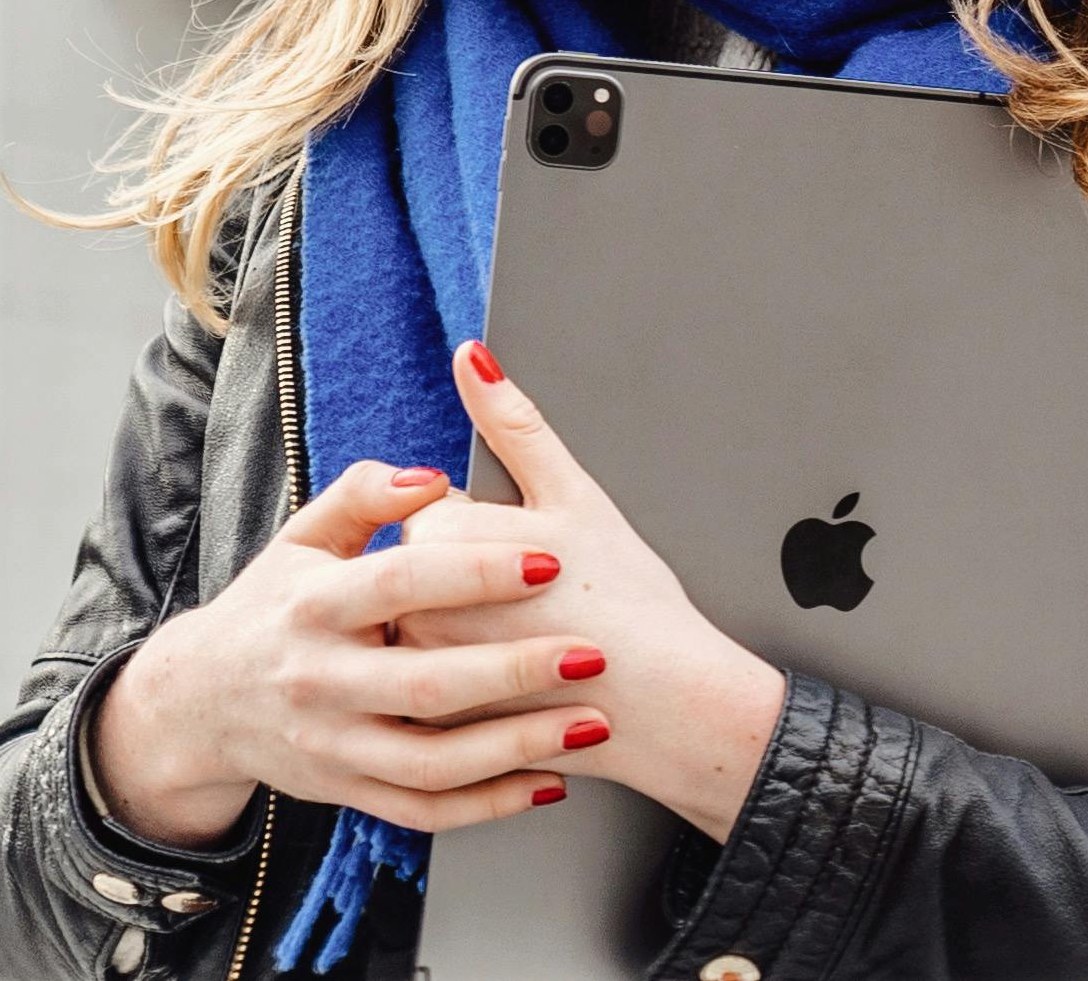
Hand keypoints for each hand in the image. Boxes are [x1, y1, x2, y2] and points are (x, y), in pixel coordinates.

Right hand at [90, 457, 609, 847]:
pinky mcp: (346, 791)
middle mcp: (320, 682)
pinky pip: (424, 810)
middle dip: (516, 670)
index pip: (399, 585)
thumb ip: (365, 495)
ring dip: (519, 748)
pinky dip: (489, 805)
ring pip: (432, 764)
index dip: (475, 572)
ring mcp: (333, 746)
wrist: (200, 700)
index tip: (548, 560)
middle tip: (590, 651)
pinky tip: (548, 780)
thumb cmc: (273, 605)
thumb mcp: (302, 538)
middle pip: (425, 686)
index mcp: (312, 606)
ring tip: (589, 724)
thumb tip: (431, 477)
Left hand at [399, 340, 791, 842]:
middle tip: (542, 601)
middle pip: (424, 576)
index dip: (493, 533)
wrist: (672, 706)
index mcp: (440, 541)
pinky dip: (467, 692)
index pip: (433, 514)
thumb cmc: (631, 601)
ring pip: (428, 634)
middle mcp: (415, 612)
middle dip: (474, 585)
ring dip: (469, 636)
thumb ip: (513, 422)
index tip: (539, 559)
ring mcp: (423, 677)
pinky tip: (518, 693)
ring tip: (536, 645)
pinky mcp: (436, 730)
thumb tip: (472, 358)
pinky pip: (434, 696)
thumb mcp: (574, 494)